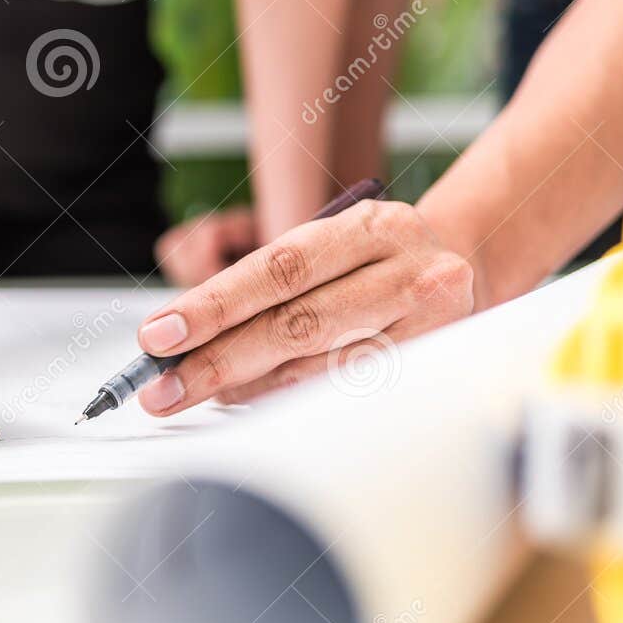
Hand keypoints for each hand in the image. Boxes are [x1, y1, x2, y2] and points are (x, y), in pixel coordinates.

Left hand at [133, 200, 475, 414]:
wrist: (463, 267)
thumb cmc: (372, 259)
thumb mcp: (331, 245)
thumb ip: (267, 282)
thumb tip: (183, 335)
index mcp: (371, 226)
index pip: (278, 267)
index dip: (213, 305)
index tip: (159, 335)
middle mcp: (408, 269)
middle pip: (296, 324)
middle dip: (216, 359)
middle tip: (160, 387)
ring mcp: (429, 322)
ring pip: (319, 365)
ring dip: (244, 385)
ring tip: (194, 391)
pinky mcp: (433, 365)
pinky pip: (345, 391)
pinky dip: (286, 396)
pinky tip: (247, 397)